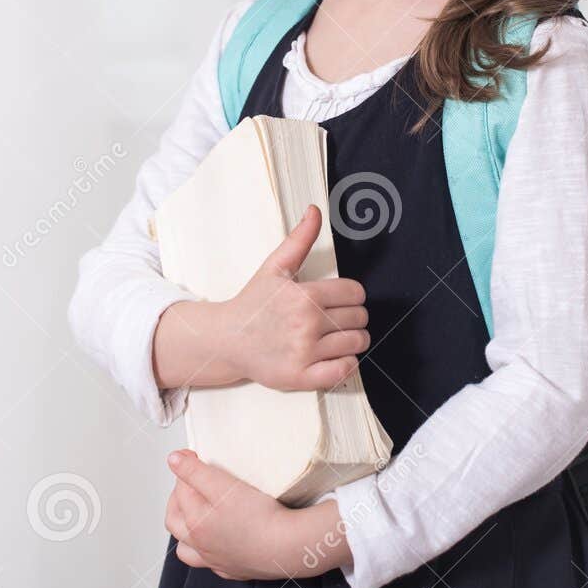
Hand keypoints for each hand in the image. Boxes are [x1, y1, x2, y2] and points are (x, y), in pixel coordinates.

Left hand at [165, 449, 346, 580]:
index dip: (185, 468)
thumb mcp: (223, 485)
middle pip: (175, 520)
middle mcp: (200, 544)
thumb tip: (173, 460)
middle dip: (178, 498)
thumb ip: (195, 471)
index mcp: (194, 521)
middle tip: (191, 482)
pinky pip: (213, 563)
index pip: (180, 490)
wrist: (285, 547)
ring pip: (187, 549)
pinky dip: (210, 551)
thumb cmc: (258, 518)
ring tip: (196, 516)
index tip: (193, 455)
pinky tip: (221, 540)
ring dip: (186, 531)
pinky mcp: (234, 569)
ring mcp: (216, 560)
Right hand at [215, 204, 370, 389]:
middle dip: (353, 317)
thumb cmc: (254, 304)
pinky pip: (345, 370)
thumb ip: (300, 239)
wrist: (226, 340)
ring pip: (357, 343)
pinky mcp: (301, 377)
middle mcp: (307, 324)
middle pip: (360, 318)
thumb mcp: (275, 267)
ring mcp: (305, 352)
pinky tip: (333, 356)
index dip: (352, 295)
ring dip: (353, 340)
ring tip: (335, 337)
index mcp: (305, 295)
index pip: (356, 293)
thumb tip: (315, 211)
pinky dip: (347, 364)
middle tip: (335, 319)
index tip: (340, 300)